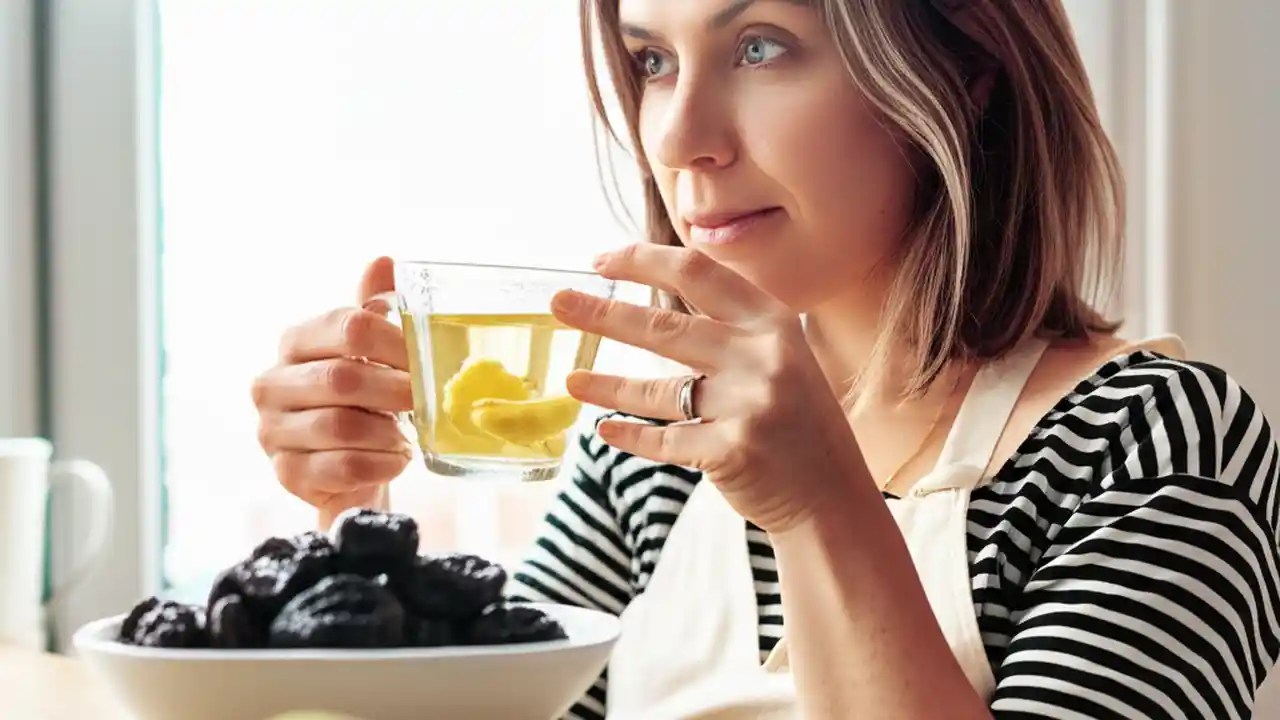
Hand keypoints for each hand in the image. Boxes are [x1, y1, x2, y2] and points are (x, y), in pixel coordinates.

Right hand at [252, 257, 414, 528]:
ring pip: (340, 426)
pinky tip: (397, 458)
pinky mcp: (287, 472)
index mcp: (296, 342)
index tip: (425, 360)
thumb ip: (371, 308)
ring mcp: (272, 431)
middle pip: (342, 379)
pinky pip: (341, 467)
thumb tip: (383, 261)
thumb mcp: (368, 353)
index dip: (395, 342)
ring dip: (387, 432)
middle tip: (424, 402)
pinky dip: (381, 463)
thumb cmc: (363, 402)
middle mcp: (272, 383)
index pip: (348, 327)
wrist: (350, 471)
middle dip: (394, 391)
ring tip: (408, 435)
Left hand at [553, 244, 866, 532]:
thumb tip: (652, 300)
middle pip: (664, 327)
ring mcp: (749, 405)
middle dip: (602, 313)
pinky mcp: (731, 451)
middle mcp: (763, 357)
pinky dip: (631, 436)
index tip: (600, 261)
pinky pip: (664, 440)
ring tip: (571, 381)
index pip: (697, 273)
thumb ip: (730, 330)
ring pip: (657, 390)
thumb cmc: (797, 426)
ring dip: (606, 386)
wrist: (832, 499)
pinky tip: (605, 430)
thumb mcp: (779, 360)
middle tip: (558, 302)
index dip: (643, 261)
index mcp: (772, 323)